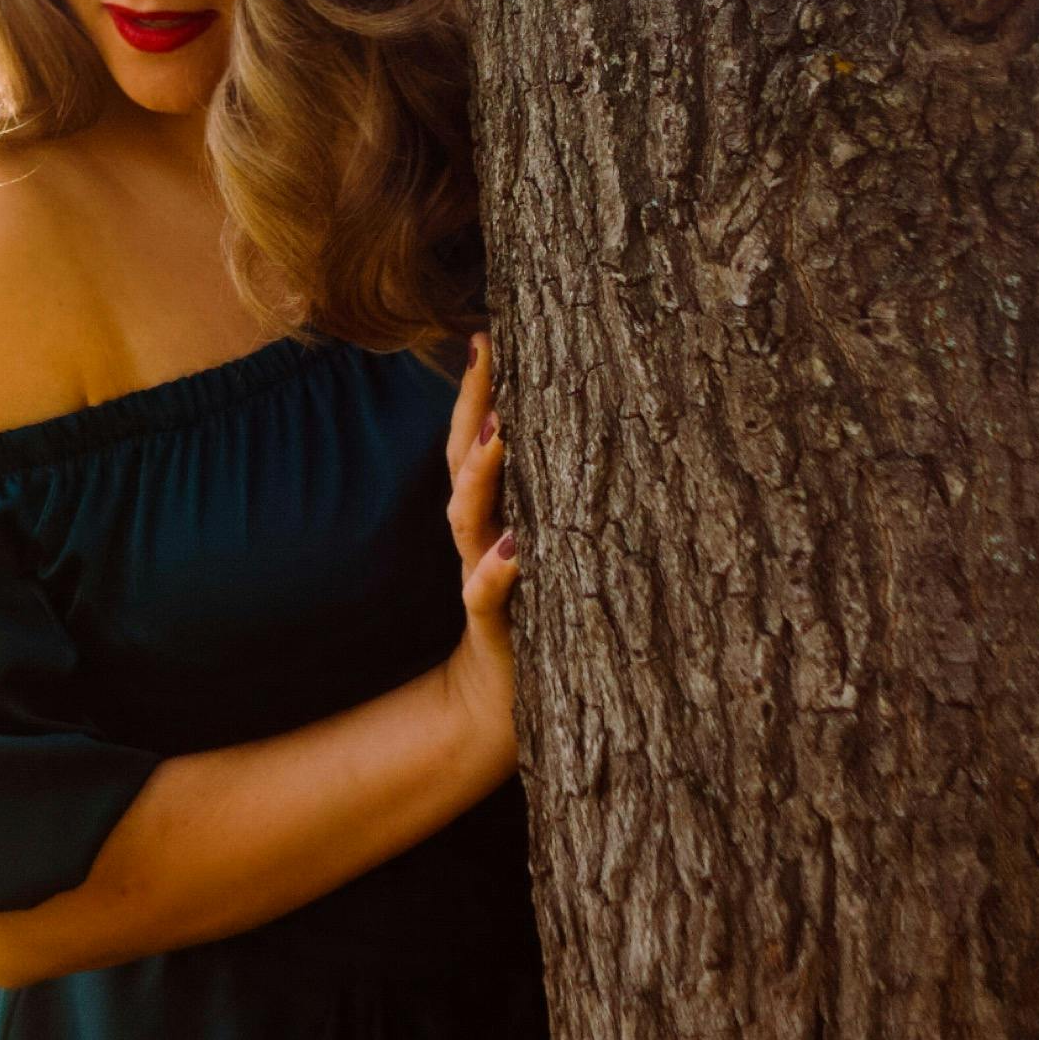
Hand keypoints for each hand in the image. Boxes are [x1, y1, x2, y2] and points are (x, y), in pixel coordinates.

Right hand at [442, 332, 517, 777]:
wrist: (496, 707)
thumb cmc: (531, 617)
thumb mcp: (536, 551)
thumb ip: (541, 501)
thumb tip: (575, 439)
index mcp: (488, 517)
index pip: (474, 441)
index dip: (476, 390)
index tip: (487, 332)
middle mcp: (478, 540)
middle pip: (463, 463)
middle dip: (472, 409)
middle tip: (487, 356)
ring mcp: (481, 581)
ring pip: (468, 520)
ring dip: (482, 477)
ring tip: (499, 436)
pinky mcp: (496, 629)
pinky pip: (488, 598)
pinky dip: (496, 573)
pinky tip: (512, 550)